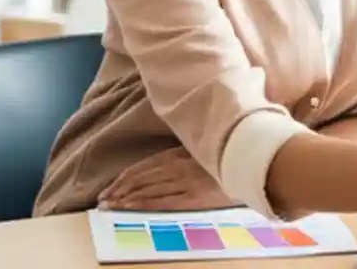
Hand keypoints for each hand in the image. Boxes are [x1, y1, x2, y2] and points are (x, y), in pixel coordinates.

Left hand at [99, 146, 238, 210]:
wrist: (254, 167)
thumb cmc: (229, 158)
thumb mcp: (203, 151)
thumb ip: (183, 155)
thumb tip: (163, 164)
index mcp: (179, 153)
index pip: (143, 166)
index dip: (124, 177)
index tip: (110, 186)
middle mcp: (178, 166)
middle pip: (140, 178)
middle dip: (119, 189)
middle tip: (102, 199)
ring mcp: (185, 182)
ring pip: (147, 189)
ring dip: (125, 197)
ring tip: (108, 205)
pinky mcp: (193, 197)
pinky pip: (162, 201)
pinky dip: (142, 203)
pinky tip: (128, 207)